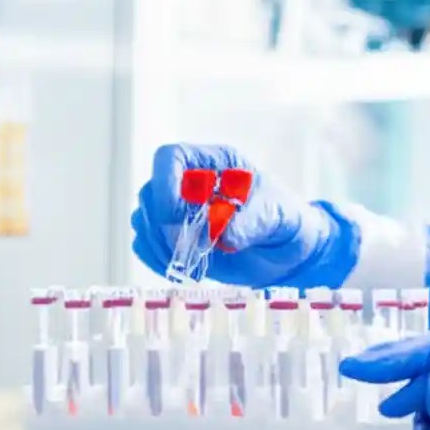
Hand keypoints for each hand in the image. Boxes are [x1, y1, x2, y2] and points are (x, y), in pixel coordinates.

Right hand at [130, 144, 346, 286]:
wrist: (286, 250)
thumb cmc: (284, 218)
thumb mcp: (278, 213)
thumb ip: (255, 219)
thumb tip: (226, 234)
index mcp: (214, 163)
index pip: (171, 157)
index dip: (165, 183)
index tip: (180, 213)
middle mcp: (190, 183)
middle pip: (150, 192)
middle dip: (163, 224)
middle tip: (196, 246)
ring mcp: (179, 212)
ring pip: (143, 219)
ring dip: (160, 245)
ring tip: (194, 262)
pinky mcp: (176, 239)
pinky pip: (147, 245)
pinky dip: (158, 260)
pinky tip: (187, 272)